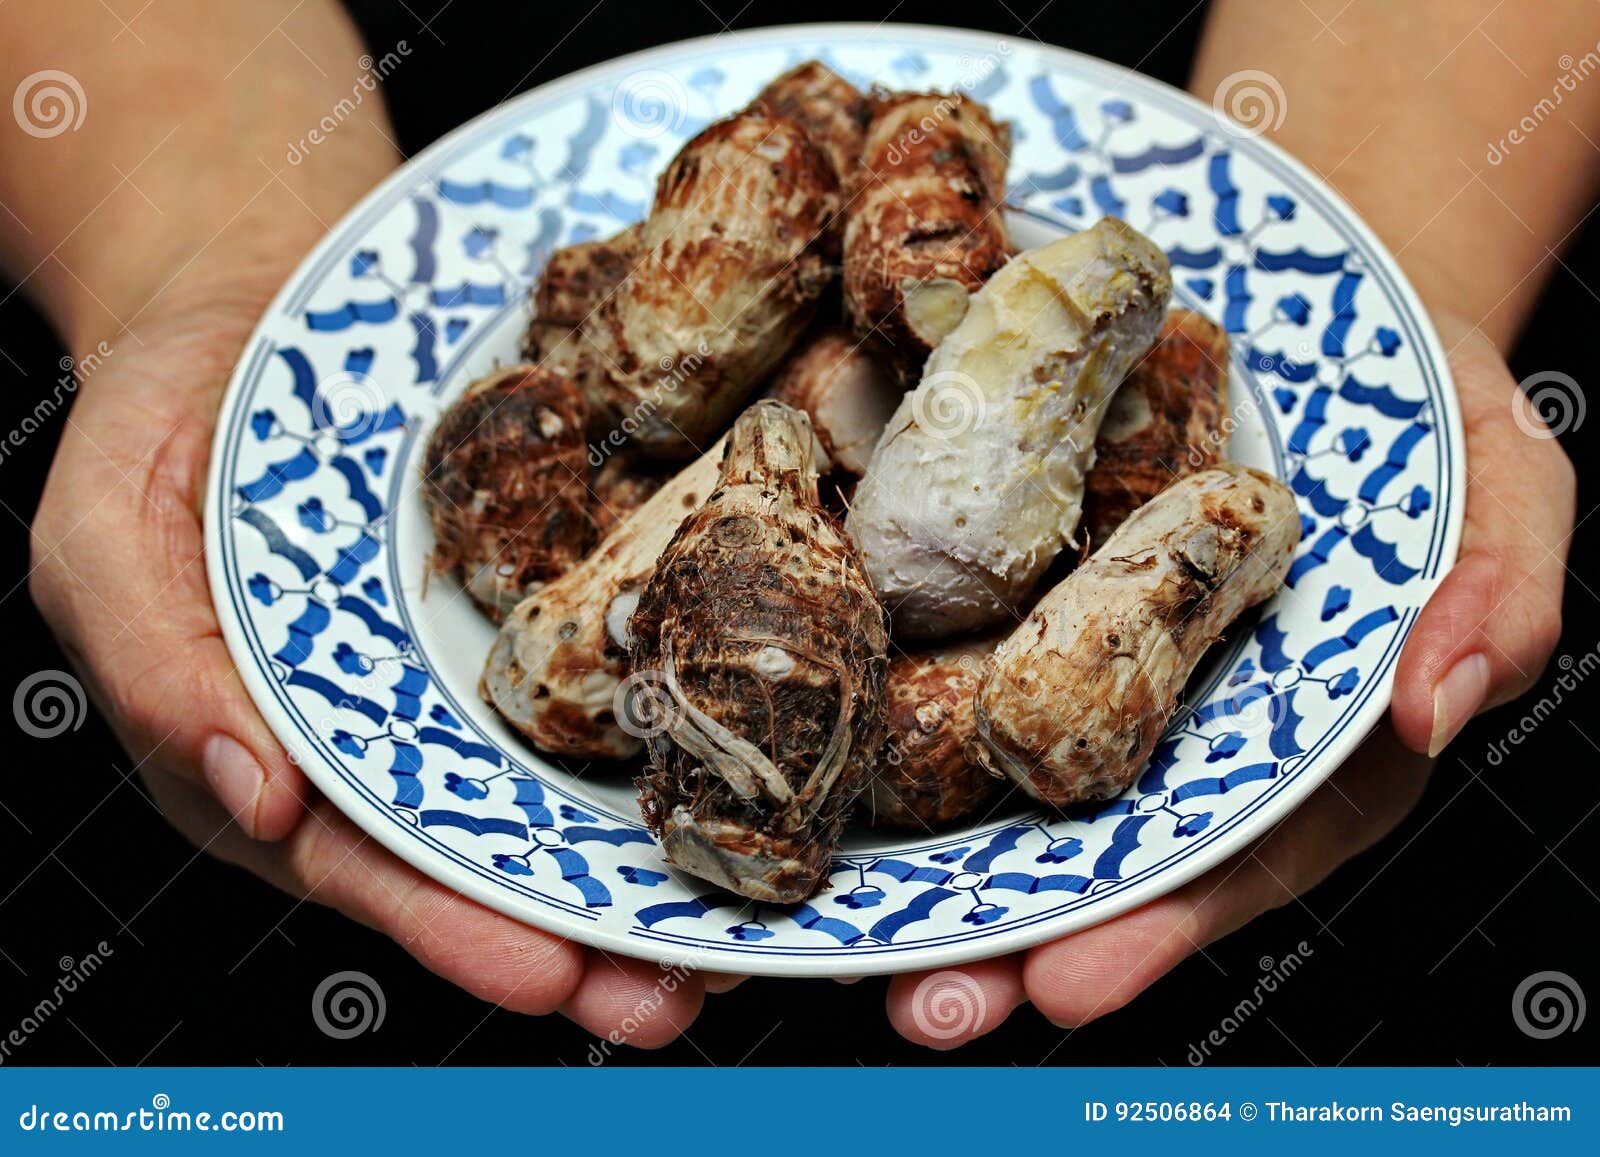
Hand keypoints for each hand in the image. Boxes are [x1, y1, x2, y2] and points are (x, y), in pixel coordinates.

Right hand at [28, 264, 710, 1048]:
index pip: (375, 863)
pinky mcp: (539, 603)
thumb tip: (256, 802)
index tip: (547, 974)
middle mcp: (398, 728)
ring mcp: (475, 671)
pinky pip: (607, 672)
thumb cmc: (167, 417)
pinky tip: (741, 766)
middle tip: (671, 998)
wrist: (264, 287)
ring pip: (565, 788)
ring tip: (727, 934)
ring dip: (646, 867)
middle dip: (580, 941)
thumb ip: (157, 668)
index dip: (458, 928)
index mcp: (288, 747)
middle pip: (493, 856)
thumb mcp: (109, 530)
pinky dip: (671, 725)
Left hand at [881, 308, 1574, 1047]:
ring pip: (991, 782)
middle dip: (1003, 939)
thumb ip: (1496, 595)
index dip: (1147, 930)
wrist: (1290, 308)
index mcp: (1287, 740)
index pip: (1218, 861)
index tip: (1068, 984)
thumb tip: (1429, 705)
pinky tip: (799, 746)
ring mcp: (1078, 664)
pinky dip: (869, 708)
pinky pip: (937, 656)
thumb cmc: (1410, 407)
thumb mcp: (1502, 478)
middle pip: (1081, 854)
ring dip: (914, 858)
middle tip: (927, 1003)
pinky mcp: (1004, 595)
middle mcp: (1169, 723)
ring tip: (834, 927)